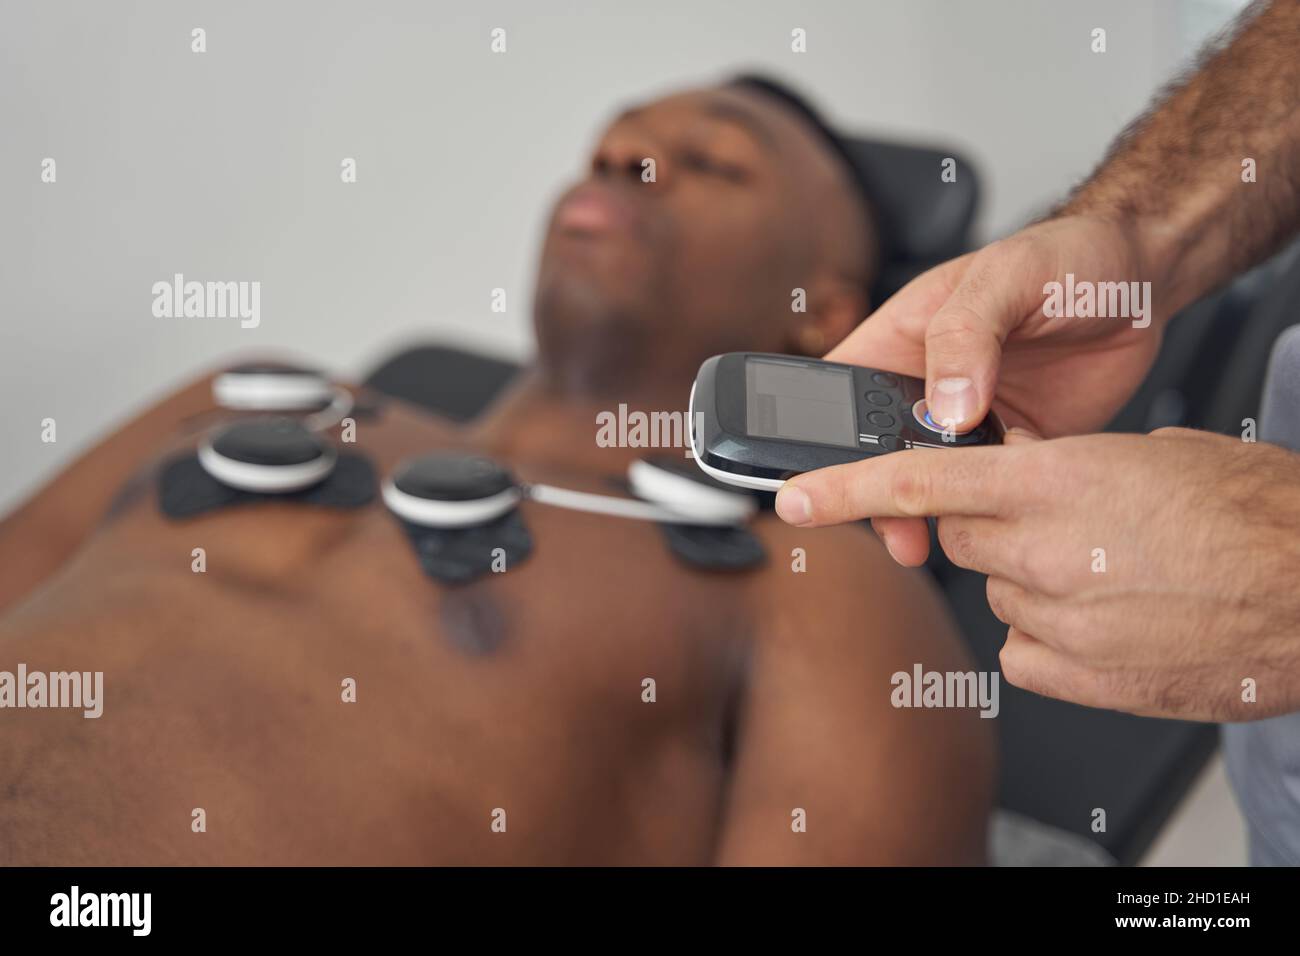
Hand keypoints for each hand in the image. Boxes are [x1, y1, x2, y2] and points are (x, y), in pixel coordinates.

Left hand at [776, 428, 1299, 720]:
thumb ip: (1062, 470)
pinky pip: (1025, 651)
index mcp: (1060, 480)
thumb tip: (1021, 479)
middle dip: (990, 528)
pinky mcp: (1080, 679)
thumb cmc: (1254, 514)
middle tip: (1056, 524)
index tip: (793, 498)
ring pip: (999, 594)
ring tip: (1112, 573)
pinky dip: (1051, 637)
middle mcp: (1047, 552)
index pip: (920, 482)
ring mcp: (1061, 622)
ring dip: (1034, 581)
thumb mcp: (1150, 456)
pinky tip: (1108, 620)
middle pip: (960, 540)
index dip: (846, 488)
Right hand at [827, 213, 1169, 561]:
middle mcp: (926, 387)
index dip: (824, 439)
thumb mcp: (1007, 277)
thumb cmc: (1068, 255)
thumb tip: (943, 407)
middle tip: (897, 526)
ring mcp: (970, 423)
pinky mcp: (1015, 449)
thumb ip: (966, 336)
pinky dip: (993, 509)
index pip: (840, 396)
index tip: (831, 481)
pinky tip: (1009, 508)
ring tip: (953, 528)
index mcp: (900, 340)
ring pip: (932, 483)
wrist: (1145, 279)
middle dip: (881, 494)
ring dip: (937, 510)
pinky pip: (989, 491)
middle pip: (878, 455)